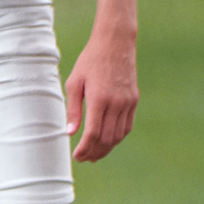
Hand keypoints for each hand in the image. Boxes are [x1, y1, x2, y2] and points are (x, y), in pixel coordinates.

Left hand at [65, 28, 137, 161]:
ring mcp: (128, 102)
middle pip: (107, 138)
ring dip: (107, 148)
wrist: (115, 44)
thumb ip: (73, 109)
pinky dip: (117, 137)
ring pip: (119, 135)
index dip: (85, 148)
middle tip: (84, 158)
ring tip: (94, 154)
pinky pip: (127, 125)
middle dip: (95, 152)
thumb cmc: (90, 61)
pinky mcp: (134, 100)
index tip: (77, 156)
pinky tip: (108, 141)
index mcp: (99, 99)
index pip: (93, 133)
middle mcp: (117, 103)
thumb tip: (70, 133)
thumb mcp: (74, 83)